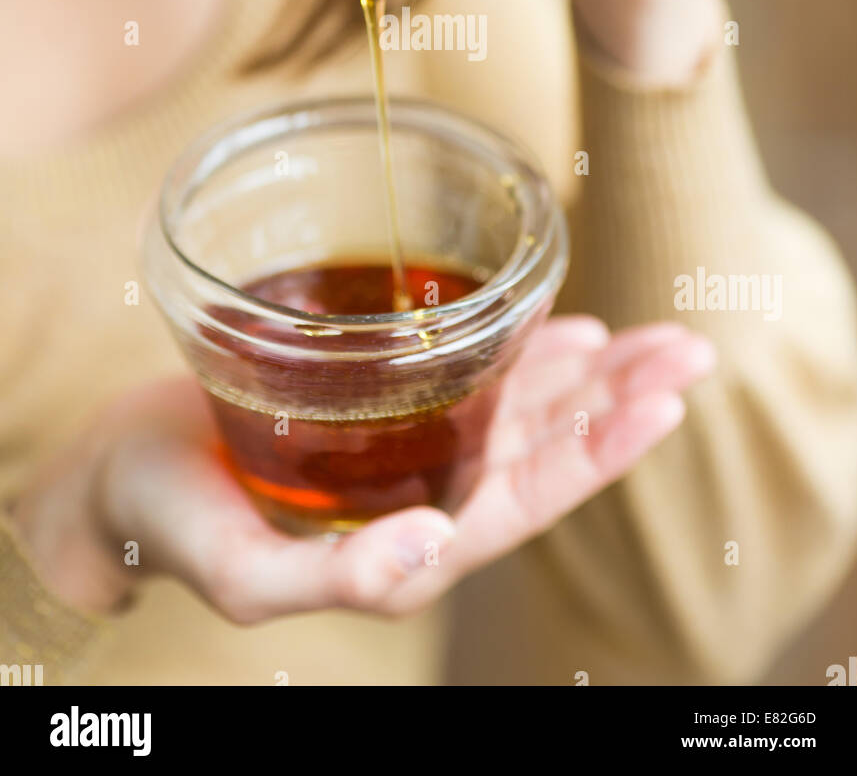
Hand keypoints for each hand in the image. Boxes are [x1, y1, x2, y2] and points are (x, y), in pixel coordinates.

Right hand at [10, 317, 713, 620]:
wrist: (127, 474)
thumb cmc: (178, 521)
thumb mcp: (245, 571)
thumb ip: (336, 575)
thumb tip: (432, 549)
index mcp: (412, 543)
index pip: (530, 497)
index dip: (601, 450)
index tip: (663, 400)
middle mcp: (426, 493)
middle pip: (546, 444)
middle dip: (620, 398)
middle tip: (687, 348)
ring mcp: (409, 447)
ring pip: (522, 407)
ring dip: (591, 372)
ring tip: (653, 334)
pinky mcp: (383, 405)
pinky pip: (475, 377)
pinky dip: (527, 351)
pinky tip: (568, 325)